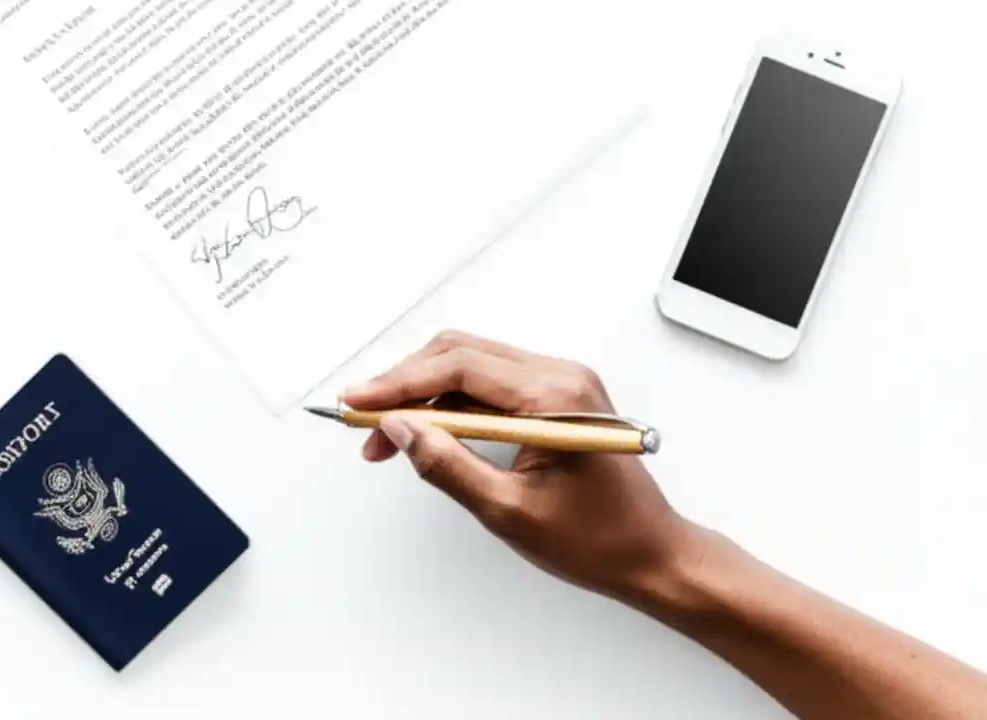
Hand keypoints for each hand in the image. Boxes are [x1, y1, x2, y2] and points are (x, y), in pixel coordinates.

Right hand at [342, 331, 694, 599]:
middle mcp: (561, 376)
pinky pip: (493, 386)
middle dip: (405, 384)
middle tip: (364, 420)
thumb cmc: (598, 540)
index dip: (398, 383)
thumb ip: (448, 465)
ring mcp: (562, 384)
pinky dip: (453, 406)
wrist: (653, 554)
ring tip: (387, 437)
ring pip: (473, 367)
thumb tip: (400, 430)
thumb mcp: (508, 511)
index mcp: (553, 397)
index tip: (357, 402)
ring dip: (425, 395)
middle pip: (461, 354)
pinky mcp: (558, 399)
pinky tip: (427, 435)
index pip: (458, 369)